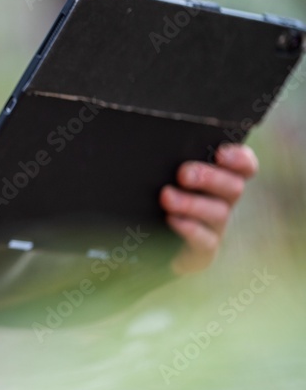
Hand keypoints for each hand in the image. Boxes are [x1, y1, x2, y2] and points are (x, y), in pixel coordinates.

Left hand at [160, 143, 258, 274]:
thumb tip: (147, 137)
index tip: (221, 153)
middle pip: (233, 187)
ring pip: (218, 213)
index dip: (240, 159)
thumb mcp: (160, 177)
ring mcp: (215, 229)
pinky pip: (205, 241)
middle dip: (209, 178)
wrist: (144, 245)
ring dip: (192, 203)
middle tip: (183, 173)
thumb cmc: (153, 201)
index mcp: (218, 180)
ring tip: (166, 197)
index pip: (244, 166)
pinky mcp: (202, 252)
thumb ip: (166, 161)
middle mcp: (222, 203)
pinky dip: (189, 229)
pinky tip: (171, 220)